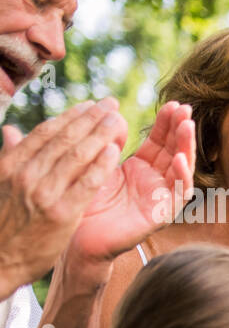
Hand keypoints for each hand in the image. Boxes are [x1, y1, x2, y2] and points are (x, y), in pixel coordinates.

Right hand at [0, 100, 127, 296]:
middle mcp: (27, 174)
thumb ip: (12, 156)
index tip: (89, 105)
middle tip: (111, 105)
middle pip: (64, 138)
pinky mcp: (61, 213)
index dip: (70, 116)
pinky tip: (115, 151)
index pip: (46, 133)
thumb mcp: (2, 184)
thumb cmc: (3, 222)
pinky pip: (85, 183)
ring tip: (117, 120)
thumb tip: (11, 131)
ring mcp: (44, 193)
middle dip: (90, 118)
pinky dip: (100, 165)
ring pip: (76, 155)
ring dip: (99, 134)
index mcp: (13, 164)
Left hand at [65, 101, 195, 286]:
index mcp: (139, 168)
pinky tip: (181, 159)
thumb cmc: (80, 202)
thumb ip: (103, 142)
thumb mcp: (92, 164)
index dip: (166, 123)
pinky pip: (179, 195)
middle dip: (181, 129)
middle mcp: (154, 181)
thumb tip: (113, 116)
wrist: (74, 237)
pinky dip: (183, 176)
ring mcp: (159, 198)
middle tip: (184, 108)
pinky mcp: (160, 215)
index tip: (171, 103)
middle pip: (175, 150)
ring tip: (187, 126)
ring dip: (187, 147)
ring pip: (182, 169)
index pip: (159, 141)